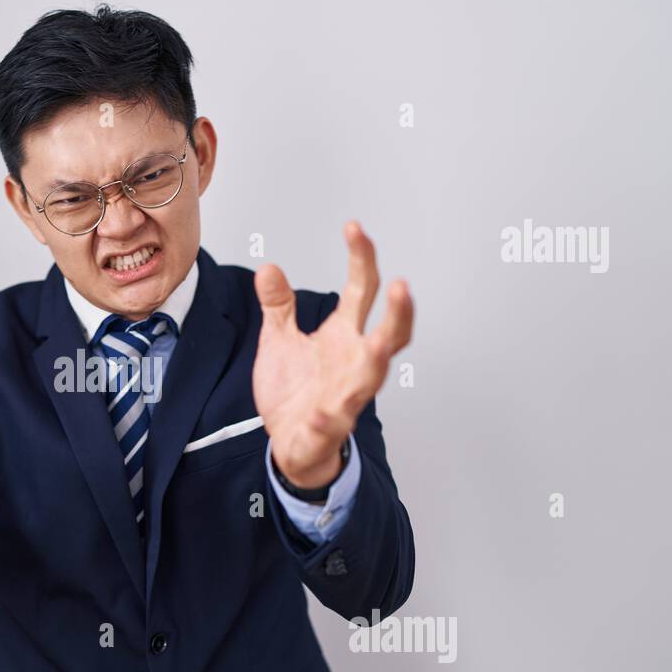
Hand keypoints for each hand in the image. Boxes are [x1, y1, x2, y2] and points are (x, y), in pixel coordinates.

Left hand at [252, 220, 414, 488]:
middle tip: (402, 285)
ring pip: (373, 376)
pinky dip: (329, 418)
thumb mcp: (280, 341)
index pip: (362, 290)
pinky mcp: (329, 427)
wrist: (290, 444)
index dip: (362, 258)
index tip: (354, 227)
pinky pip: (333, 422)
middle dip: (398, 310)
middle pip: (390, 332)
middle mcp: (354, 362)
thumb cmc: (295, 392)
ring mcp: (346, 395)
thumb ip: (279, 307)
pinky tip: (323, 413)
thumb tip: (269, 268)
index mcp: (343, 336)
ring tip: (382, 342)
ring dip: (379, 358)